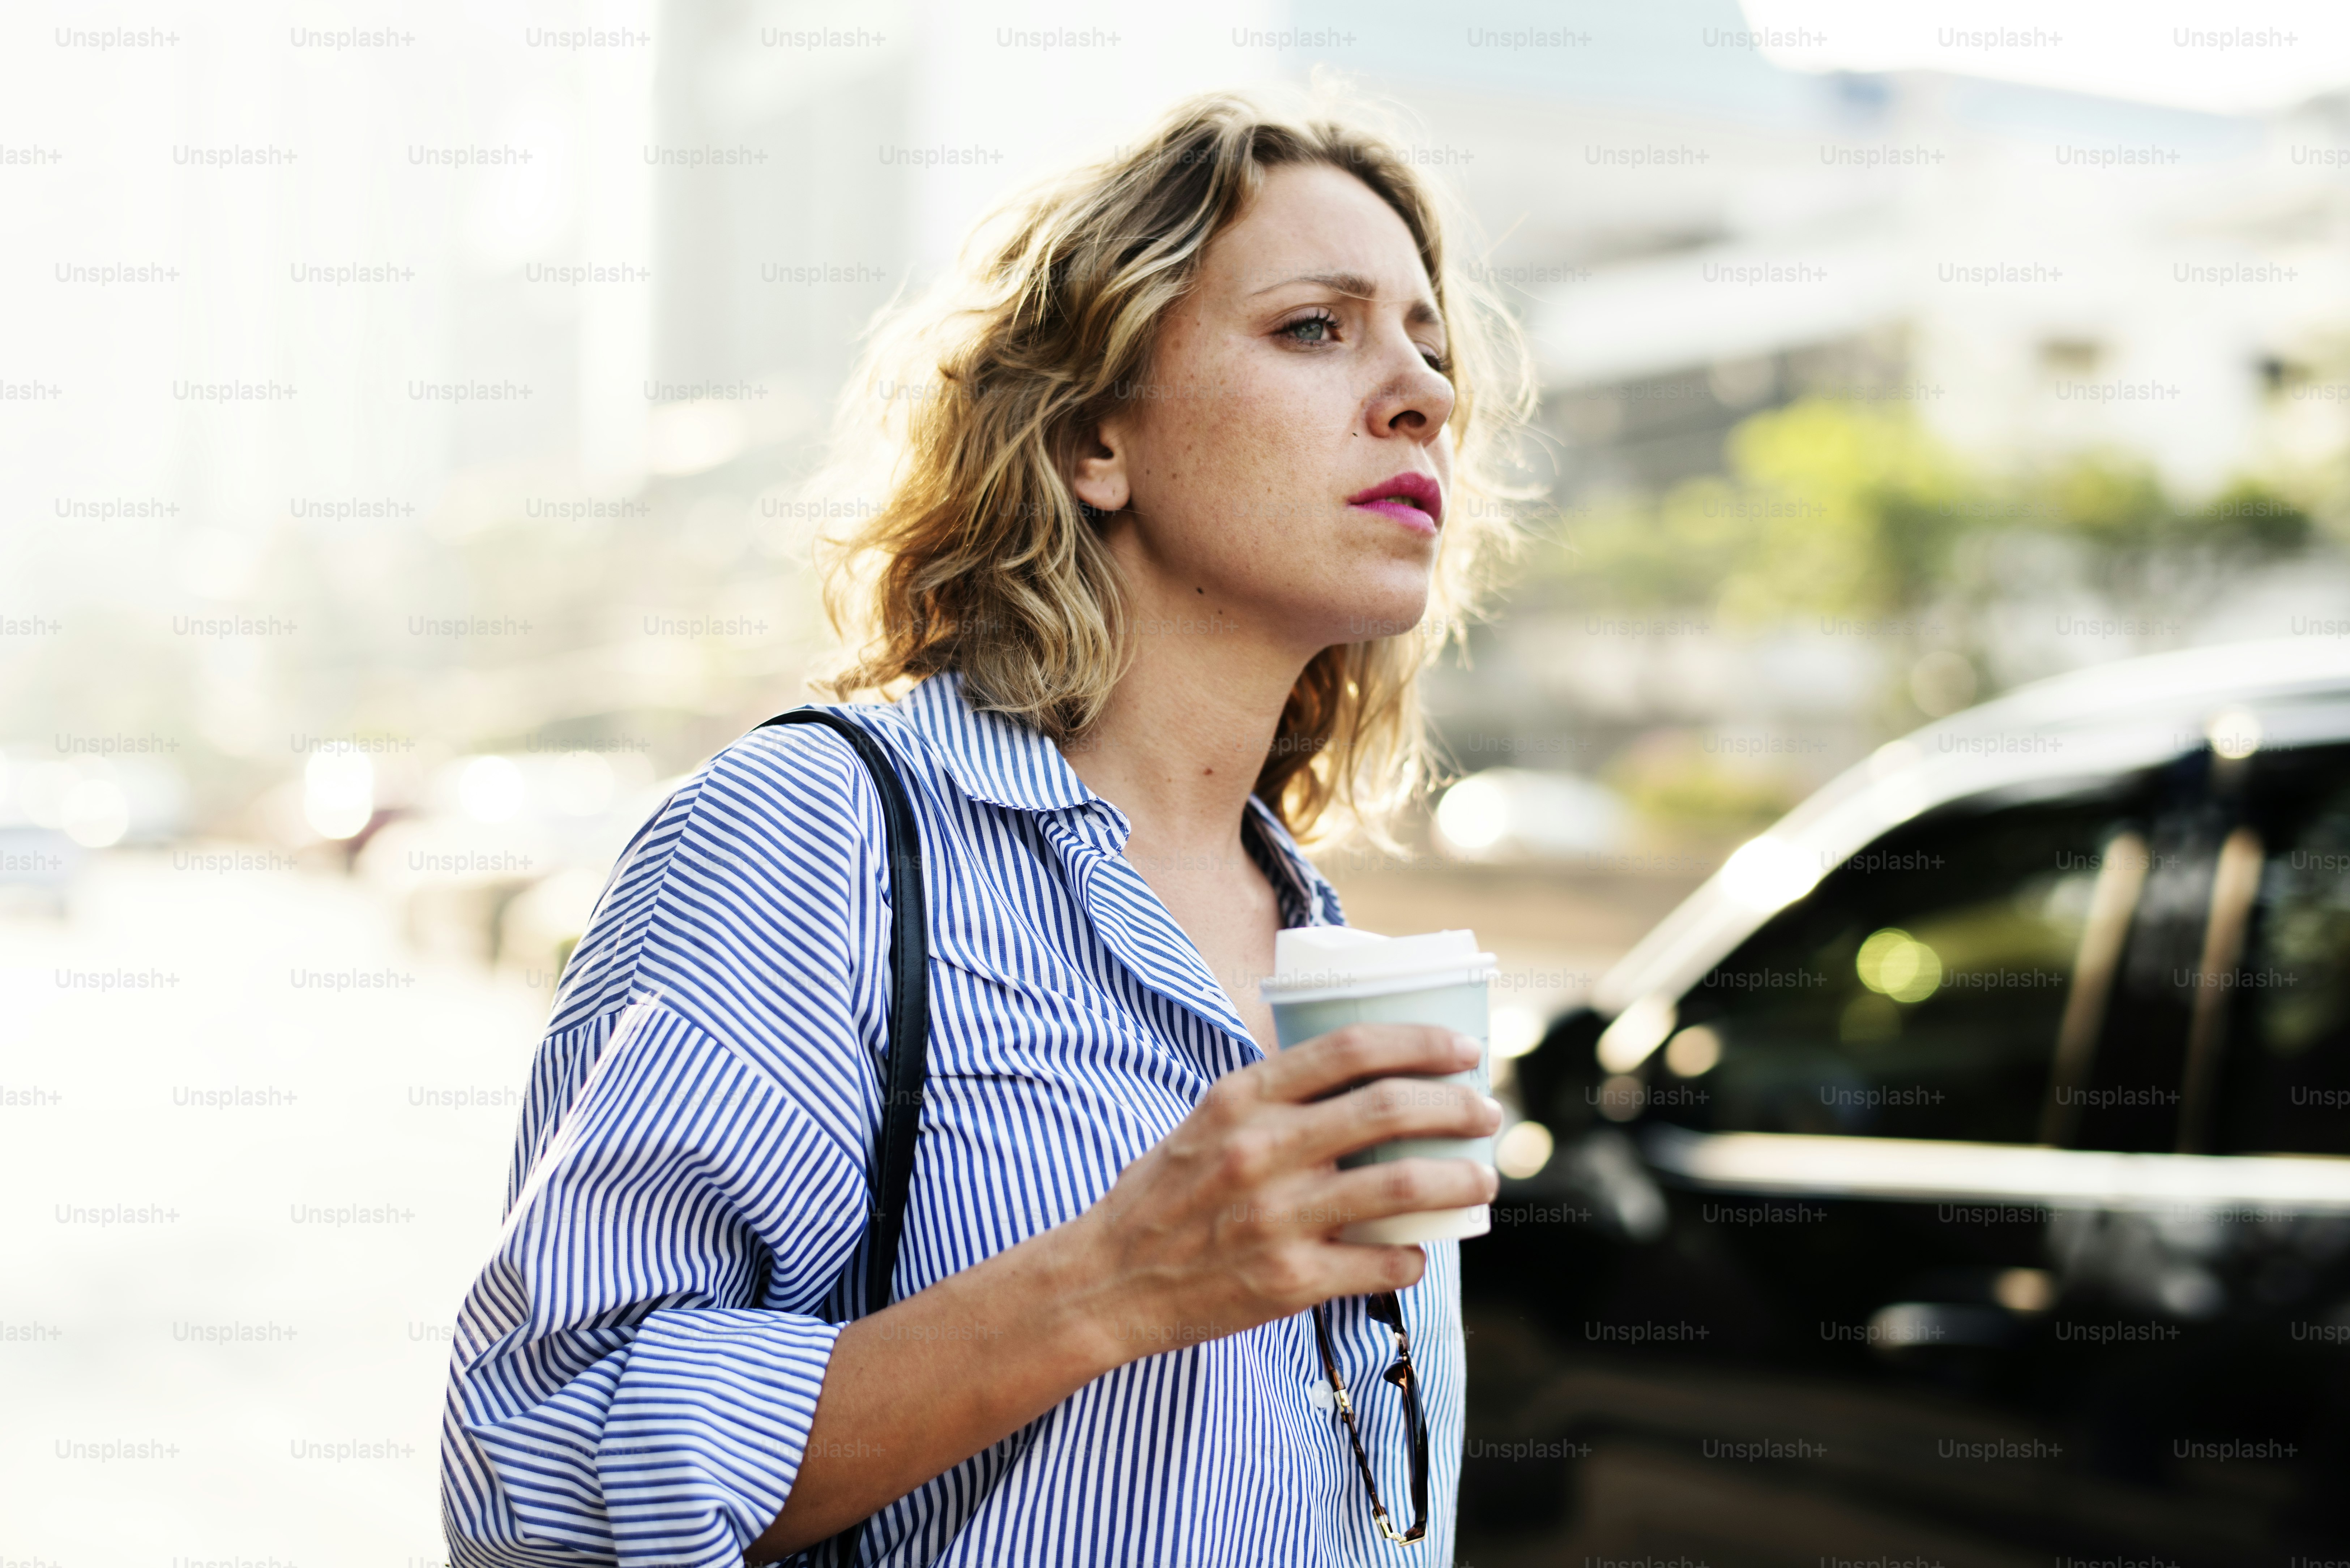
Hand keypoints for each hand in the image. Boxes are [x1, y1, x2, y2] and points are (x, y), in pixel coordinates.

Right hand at [1059, 1023, 1500, 1365]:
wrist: (1108, 1281)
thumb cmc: (1165, 1195)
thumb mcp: (1208, 1119)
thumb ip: (1274, 1095)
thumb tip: (1361, 1072)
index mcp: (1242, 1099)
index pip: (1350, 1048)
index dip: (1421, 1043)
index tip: (1463, 1049)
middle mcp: (1261, 1151)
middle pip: (1390, 1108)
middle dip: (1458, 1106)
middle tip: (1487, 1113)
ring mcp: (1276, 1218)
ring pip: (1402, 1186)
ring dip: (1460, 1179)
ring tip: (1483, 1178)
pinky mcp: (1288, 1281)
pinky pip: (1380, 1264)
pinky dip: (1412, 1257)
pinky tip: (1418, 1252)